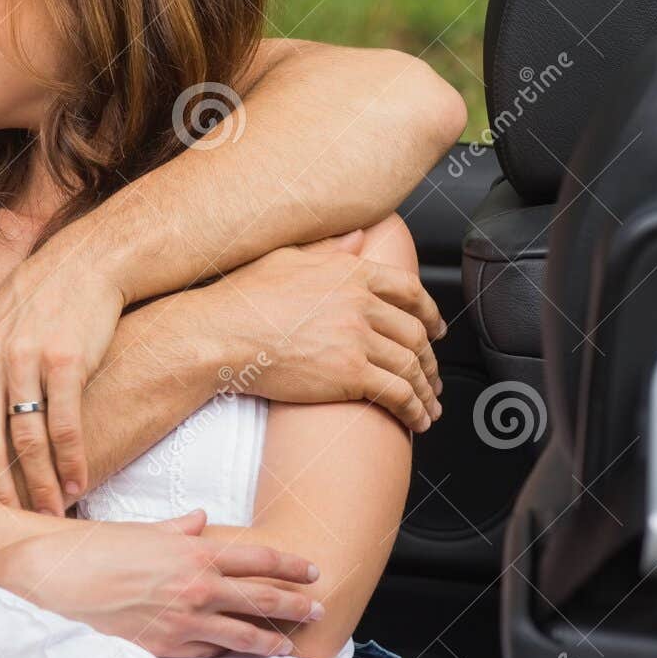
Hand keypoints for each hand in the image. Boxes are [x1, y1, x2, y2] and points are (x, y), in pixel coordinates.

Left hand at [0, 249, 125, 515]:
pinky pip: (66, 424)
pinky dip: (73, 461)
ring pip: (28, 440)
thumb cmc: (16, 308)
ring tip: (50, 513)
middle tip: (7, 525)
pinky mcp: (65, 360)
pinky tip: (78, 484)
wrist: (76, 268)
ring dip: (41, 485)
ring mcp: (25, 359)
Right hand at [0, 510, 323, 657]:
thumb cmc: (93, 550)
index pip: (259, 559)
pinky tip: (237, 657)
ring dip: (270, 640)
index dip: (291, 565)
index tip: (310, 569)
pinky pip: (207, 654)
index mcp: (193, 552)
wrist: (55, 579)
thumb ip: (176, 529)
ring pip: (242, 635)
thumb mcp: (140, 530)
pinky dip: (226, 655)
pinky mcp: (164, 648)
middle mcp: (195, 587)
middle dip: (295, 603)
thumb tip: (198, 520)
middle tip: (318, 606)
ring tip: (287, 644)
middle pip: (261, 598)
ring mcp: (182, 622)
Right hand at [212, 232, 445, 430]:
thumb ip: (329, 249)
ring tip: (429, 404)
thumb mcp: (286, 258)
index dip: (430, 313)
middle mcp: (360, 303)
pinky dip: (415, 409)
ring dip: (426, 388)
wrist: (220, 335)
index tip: (436, 328)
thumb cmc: (242, 298)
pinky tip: (418, 419)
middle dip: (430, 358)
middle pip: (414, 332)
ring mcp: (357, 339)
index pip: (409, 291)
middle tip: (433, 374)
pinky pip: (397, 393)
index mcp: (350, 273)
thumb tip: (358, 237)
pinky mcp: (349, 374)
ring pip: (411, 365)